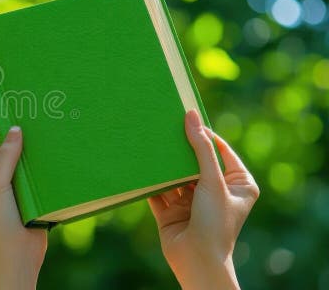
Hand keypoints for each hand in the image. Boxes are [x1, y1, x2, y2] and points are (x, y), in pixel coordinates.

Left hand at [0, 114, 46, 289]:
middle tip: (19, 112)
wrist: (17, 257)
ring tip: (30, 124)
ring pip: (6, 158)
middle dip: (2, 131)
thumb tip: (14, 129)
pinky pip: (19, 170)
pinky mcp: (15, 194)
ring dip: (16, 144)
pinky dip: (27, 159)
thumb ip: (6, 157)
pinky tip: (39, 147)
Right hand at [148, 110, 259, 289]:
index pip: (220, 150)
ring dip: (164, 165)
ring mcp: (192, 202)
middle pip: (195, 161)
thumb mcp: (212, 181)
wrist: (197, 261)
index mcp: (238, 184)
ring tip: (150, 144)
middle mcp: (216, 192)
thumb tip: (191, 116)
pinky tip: (140, 166)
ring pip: (176, 176)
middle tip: (165, 127)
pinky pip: (159, 191)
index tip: (187, 118)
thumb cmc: (215, 223)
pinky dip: (151, 181)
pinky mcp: (171, 211)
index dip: (205, 134)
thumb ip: (200, 148)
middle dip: (180, 149)